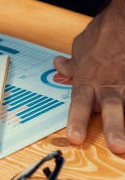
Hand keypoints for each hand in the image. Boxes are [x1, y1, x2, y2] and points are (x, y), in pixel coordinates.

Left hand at [54, 0, 124, 153]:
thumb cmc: (103, 31)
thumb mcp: (80, 47)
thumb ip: (72, 63)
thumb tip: (60, 66)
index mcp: (89, 79)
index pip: (79, 103)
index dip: (76, 121)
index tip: (75, 139)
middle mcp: (110, 83)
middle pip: (112, 108)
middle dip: (115, 128)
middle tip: (118, 148)